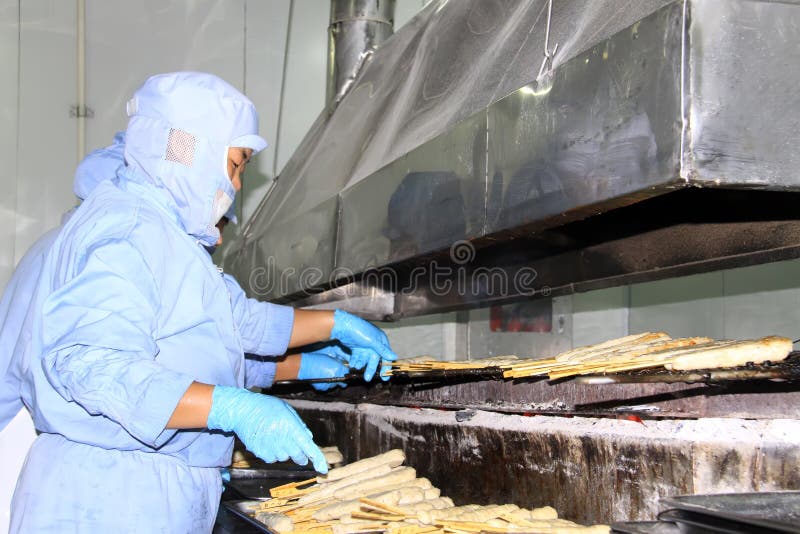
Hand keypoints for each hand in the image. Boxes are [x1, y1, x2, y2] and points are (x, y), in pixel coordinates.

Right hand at [206, 386, 327, 472]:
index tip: (324, 470)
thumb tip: (309, 439)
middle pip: (298, 456)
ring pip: (284, 458)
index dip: (318, 459)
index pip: (308, 446)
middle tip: (295, 446)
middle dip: (301, 455)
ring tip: (274, 436)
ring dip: (284, 452)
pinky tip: (266, 441)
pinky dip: (272, 453)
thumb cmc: (266, 407)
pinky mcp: (259, 452)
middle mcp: (281, 438)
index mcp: (290, 426)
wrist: (243, 409)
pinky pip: (272, 459)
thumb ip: (299, 424)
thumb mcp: (286, 410)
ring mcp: (270, 447)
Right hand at [298, 349, 349, 390]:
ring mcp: (329, 384)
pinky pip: (326, 387)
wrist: (305, 366)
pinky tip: (321, 378)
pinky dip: (325, 384)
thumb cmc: (316, 360)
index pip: (347, 373)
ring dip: (332, 382)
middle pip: (342, 382)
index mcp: (339, 368)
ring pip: (334, 385)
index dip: (346, 373)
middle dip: (340, 379)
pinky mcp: (323, 388)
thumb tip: (343, 366)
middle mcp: (336, 377)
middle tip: (335, 375)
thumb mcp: (330, 358)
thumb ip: (338, 363)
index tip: (345, 373)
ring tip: (325, 375)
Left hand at [330, 310, 396, 380]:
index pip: (385, 356)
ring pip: (365, 359)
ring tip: (356, 367)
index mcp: (380, 340)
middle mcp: (374, 343)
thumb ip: (382, 350)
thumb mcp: (372, 341)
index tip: (384, 377)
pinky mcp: (356, 347)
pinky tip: (352, 365)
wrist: (342, 326)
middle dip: (371, 369)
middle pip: (374, 359)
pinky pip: (358, 357)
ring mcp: (365, 346)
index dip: (386, 367)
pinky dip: (355, 361)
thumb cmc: (359, 330)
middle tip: (368, 379)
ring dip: (361, 365)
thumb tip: (394, 357)